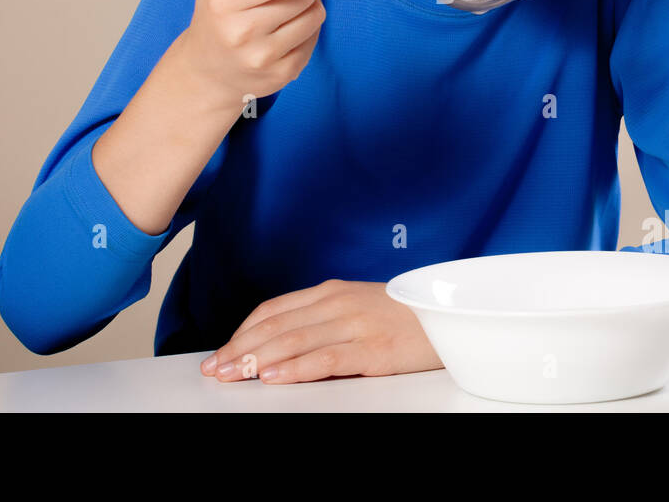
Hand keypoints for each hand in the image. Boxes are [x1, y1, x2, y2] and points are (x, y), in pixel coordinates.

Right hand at [181, 0, 325, 103]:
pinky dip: (309, 26)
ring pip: (314, 16)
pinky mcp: (282, 74)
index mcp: (223, 2)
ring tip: (291, 5)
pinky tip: (289, 27)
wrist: (208, 69)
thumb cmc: (218, 12)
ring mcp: (263, 57)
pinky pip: (315, 38)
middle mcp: (241, 33)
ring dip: (310, 3)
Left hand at [199, 279, 442, 383]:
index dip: (243, 331)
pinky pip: (325, 359)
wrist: (452, 316)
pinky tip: (273, 378)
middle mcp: (338, 303)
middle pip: (277, 326)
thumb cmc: (405, 317)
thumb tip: (280, 343)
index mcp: (331, 292)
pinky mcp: (373, 349)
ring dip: (257, 360)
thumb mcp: (358, 308)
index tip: (222, 352)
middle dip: (241, 348)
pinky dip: (294, 369)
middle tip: (216, 369)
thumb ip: (322, 318)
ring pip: (294, 341)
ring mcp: (355, 325)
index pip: (274, 309)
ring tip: (234, 375)